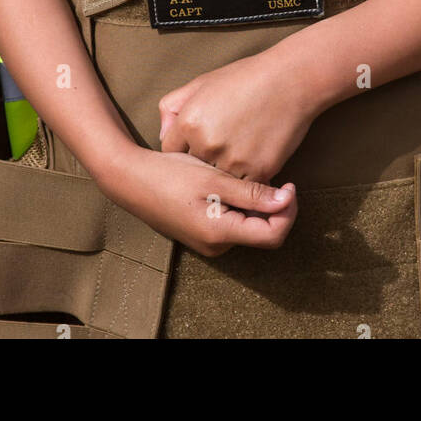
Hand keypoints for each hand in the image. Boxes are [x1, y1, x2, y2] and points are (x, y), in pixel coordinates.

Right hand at [100, 147, 297, 257]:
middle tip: (275, 175)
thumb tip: (286, 200)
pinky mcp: (202, 233)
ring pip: (248, 227)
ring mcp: (208, 242)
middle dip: (275, 207)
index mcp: (220, 233)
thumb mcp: (213, 179)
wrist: (130, 179)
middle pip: (263, 232)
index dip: (288, 211)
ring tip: (253, 176)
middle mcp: (216, 245)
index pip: (273, 235)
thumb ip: (250, 193)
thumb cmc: (170, 174)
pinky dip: (242, 206)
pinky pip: (233, 224)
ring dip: (258, 206)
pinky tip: (235, 182)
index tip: (289, 184)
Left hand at [158, 48, 316, 182]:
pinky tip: (253, 159)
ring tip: (237, 155)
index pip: (171, 151)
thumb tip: (164, 135)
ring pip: (219, 181)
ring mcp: (232, 161)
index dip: (184, 148)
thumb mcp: (201, 82)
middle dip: (202, 164)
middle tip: (218, 151)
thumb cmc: (245, 78)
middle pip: (194, 170)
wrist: (290, 81)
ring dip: (225, 174)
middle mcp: (207, 144)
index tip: (196, 145)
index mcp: (189, 122)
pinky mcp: (258, 171)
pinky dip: (247, 179)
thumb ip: (173, 107)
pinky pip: (244, 187)